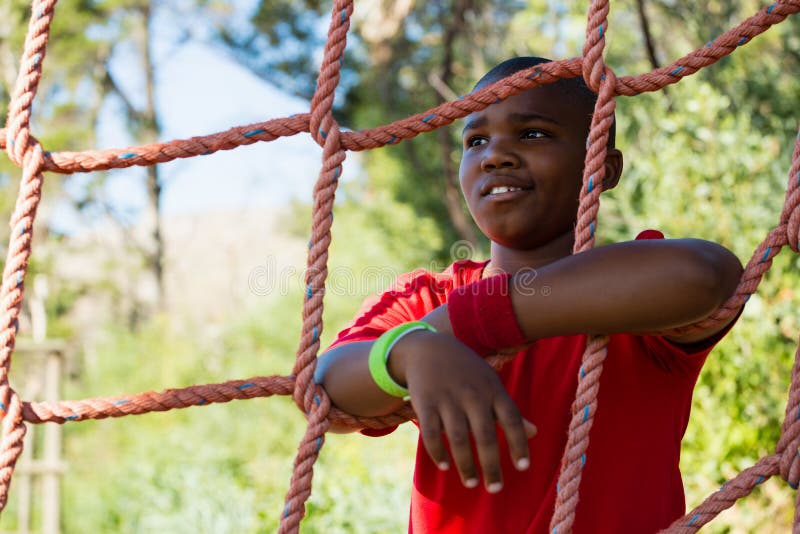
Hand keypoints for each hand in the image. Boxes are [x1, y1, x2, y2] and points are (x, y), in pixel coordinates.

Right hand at [390, 331, 536, 492]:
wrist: (428, 347)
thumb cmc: (466, 371)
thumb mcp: (490, 384)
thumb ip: (509, 410)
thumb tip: (535, 433)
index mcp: (493, 389)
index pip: (511, 419)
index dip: (518, 444)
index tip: (522, 467)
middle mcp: (472, 394)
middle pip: (485, 435)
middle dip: (491, 465)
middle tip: (495, 488)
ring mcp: (448, 398)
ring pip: (459, 439)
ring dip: (466, 465)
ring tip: (472, 482)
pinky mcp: (425, 402)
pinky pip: (432, 434)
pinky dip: (439, 452)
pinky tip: (445, 466)